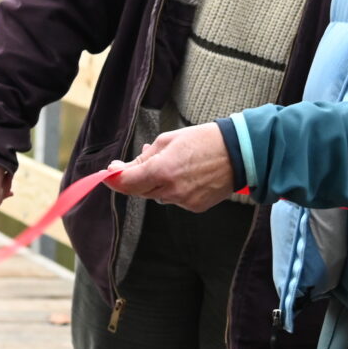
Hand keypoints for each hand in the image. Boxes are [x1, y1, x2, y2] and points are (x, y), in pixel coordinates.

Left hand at [108, 122, 236, 211]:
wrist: (240, 153)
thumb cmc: (203, 141)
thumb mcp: (167, 141)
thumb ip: (142, 158)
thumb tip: (121, 169)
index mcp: (162, 171)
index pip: (126, 183)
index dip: (112, 179)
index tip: (107, 173)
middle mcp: (171, 190)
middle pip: (139, 191)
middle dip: (135, 178)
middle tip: (139, 162)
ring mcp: (184, 201)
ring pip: (156, 195)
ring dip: (156, 183)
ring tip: (171, 164)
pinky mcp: (195, 207)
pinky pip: (174, 198)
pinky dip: (173, 188)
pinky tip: (186, 174)